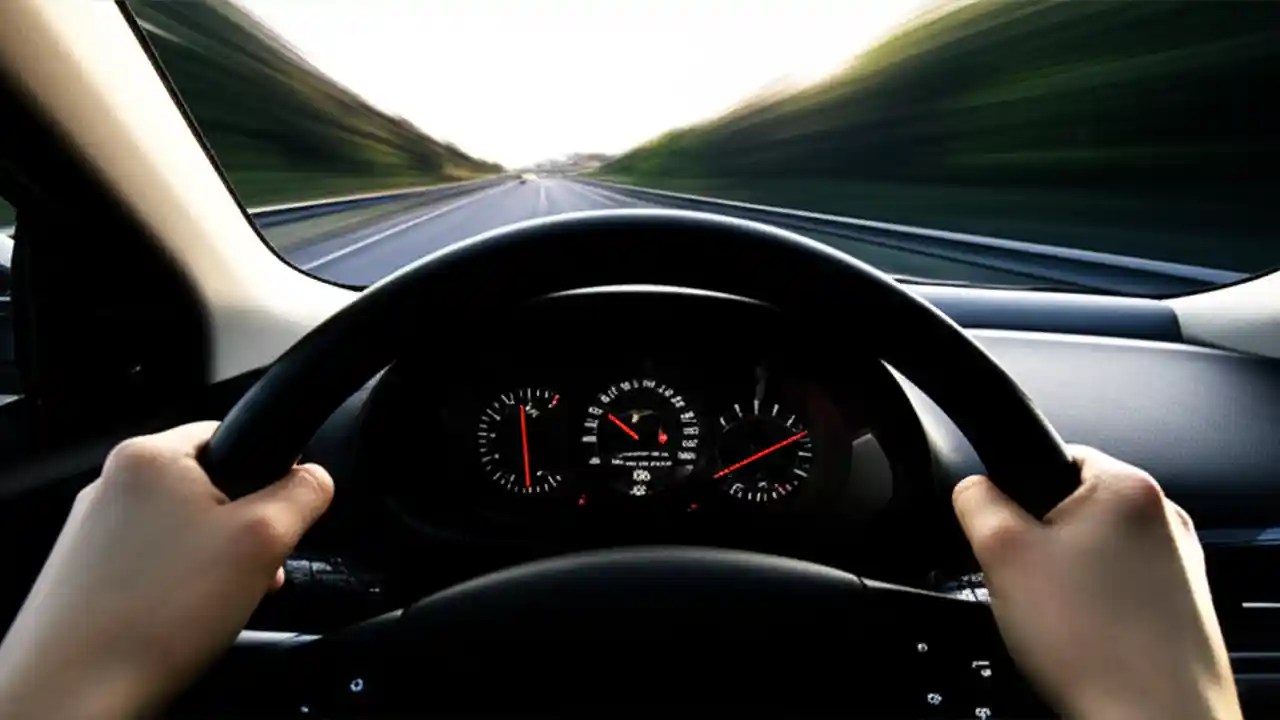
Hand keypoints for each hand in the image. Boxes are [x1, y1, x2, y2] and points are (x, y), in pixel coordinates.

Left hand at [0, 422, 333, 718]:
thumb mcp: (263, 540)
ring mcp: (93, 532)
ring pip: (183, 530)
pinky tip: (182, 619)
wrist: (76, 691)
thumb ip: (304, 496)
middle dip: (243, 532)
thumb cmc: (155, 616)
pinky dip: (178, 587)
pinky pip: (154, 564)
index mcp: (150, 456)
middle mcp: (112, 485)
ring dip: (214, 563)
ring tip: (215, 603)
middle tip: (253, 571)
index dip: (270, 477)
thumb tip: (317, 479)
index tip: (276, 519)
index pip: (233, 434)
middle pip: (210, 488)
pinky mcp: (86, 573)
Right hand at [953, 446, 1239, 719]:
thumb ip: (975, 502)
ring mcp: (1179, 566)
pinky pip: (1117, 591)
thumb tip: (972, 489)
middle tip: (1027, 585)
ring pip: (1093, 554)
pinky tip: (1083, 638)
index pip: (1053, 454)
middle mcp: (1164, 519)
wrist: (1150, 719)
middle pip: (1072, 510)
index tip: (1009, 538)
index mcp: (1128, 487)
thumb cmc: (1091, 643)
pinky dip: (1093, 609)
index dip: (1015, 495)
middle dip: (1040, 545)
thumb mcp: (1001, 554)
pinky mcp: (1179, 607)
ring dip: (1065, 579)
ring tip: (1058, 619)